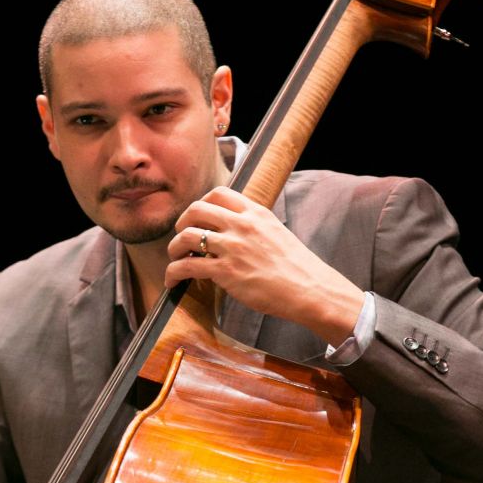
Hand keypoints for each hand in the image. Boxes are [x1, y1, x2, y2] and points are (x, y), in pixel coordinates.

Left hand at [164, 186, 364, 344]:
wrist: (310, 290)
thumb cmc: (298, 268)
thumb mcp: (277, 233)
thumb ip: (254, 227)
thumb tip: (233, 232)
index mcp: (256, 213)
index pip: (219, 193)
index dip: (202, 204)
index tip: (197, 217)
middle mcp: (242, 225)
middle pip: (196, 209)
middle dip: (182, 222)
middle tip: (182, 236)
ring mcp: (232, 247)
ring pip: (185, 236)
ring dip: (174, 248)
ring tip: (175, 259)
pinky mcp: (225, 271)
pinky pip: (186, 266)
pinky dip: (172, 273)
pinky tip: (172, 281)